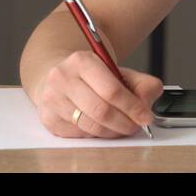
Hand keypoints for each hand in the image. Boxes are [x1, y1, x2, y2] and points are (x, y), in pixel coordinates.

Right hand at [34, 51, 162, 137]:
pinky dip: (96, 135)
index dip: (132, 107)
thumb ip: (141, 83)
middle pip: (101, 111)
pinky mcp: (48, 118)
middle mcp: (62, 78)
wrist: (58, 77)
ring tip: (122, 126)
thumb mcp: (117, 72)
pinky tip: (101, 126)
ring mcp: (52, 99)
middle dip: (124, 123)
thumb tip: (147, 101)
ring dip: (113, 131)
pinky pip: (80, 135)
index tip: (145, 116)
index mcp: (81, 61)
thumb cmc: (91, 76)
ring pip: (91, 127)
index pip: (111, 90)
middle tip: (136, 125)